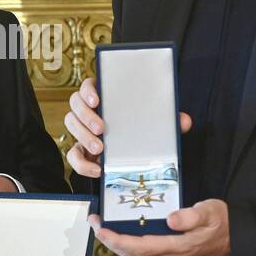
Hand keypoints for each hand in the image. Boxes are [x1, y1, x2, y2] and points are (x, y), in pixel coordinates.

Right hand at [65, 77, 191, 178]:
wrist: (135, 152)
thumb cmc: (142, 128)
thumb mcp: (155, 123)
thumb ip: (168, 120)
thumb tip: (184, 121)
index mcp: (105, 96)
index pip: (88, 85)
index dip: (89, 90)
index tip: (97, 99)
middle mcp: (89, 110)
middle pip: (75, 104)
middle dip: (86, 116)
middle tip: (101, 128)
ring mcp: (82, 130)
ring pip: (70, 125)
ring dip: (82, 136)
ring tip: (100, 148)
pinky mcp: (80, 151)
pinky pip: (72, 156)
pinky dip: (82, 164)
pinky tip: (98, 170)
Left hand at [89, 199, 230, 255]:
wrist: (239, 239)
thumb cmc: (224, 223)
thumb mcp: (211, 212)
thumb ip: (191, 216)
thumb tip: (170, 219)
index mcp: (176, 247)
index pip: (138, 247)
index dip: (115, 240)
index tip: (100, 228)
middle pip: (131, 253)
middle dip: (109, 240)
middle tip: (94, 222)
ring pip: (136, 254)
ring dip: (116, 242)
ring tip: (103, 225)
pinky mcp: (171, 253)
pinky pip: (144, 251)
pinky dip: (128, 242)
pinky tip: (123, 229)